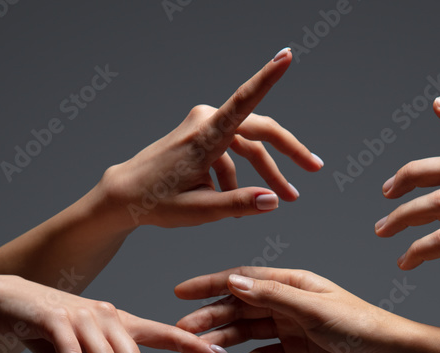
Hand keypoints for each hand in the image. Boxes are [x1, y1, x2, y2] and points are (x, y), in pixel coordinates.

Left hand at [103, 49, 322, 229]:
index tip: (286, 55)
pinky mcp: (199, 135)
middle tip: (315, 169)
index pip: (244, 102)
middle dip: (288, 153)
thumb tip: (273, 201)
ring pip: (247, 146)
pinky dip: (238, 176)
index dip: (268, 78)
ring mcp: (202, 126)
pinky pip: (230, 153)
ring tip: (281, 200)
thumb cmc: (156, 202)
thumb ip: (239, 204)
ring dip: (264, 173)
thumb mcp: (201, 211)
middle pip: (259, 131)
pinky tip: (237, 201)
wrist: (125, 195)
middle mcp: (205, 121)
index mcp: (206, 136)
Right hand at [175, 267, 406, 352]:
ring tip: (200, 352)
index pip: (243, 280)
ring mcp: (292, 329)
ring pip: (248, 333)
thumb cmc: (363, 326)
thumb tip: (234, 283)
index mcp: (294, 283)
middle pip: (240, 308)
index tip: (181, 292)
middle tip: (181, 330)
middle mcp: (290, 303)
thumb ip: (273, 297)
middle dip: (210, 317)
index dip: (210, 285)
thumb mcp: (314, 309)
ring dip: (224, 341)